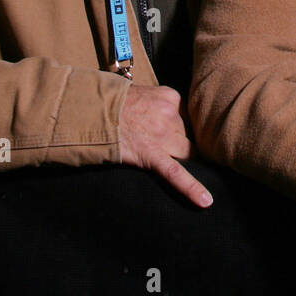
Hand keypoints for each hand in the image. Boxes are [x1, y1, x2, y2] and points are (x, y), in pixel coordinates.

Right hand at [118, 84, 212, 207]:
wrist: (90, 112)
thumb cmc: (115, 105)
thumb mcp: (145, 94)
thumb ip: (162, 106)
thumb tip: (172, 121)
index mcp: (170, 97)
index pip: (189, 119)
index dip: (184, 129)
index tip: (179, 134)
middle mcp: (170, 114)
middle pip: (188, 137)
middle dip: (181, 144)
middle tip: (162, 145)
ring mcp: (161, 135)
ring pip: (186, 154)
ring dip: (180, 158)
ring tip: (162, 157)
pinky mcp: (150, 154)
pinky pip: (174, 172)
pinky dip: (191, 187)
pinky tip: (205, 201)